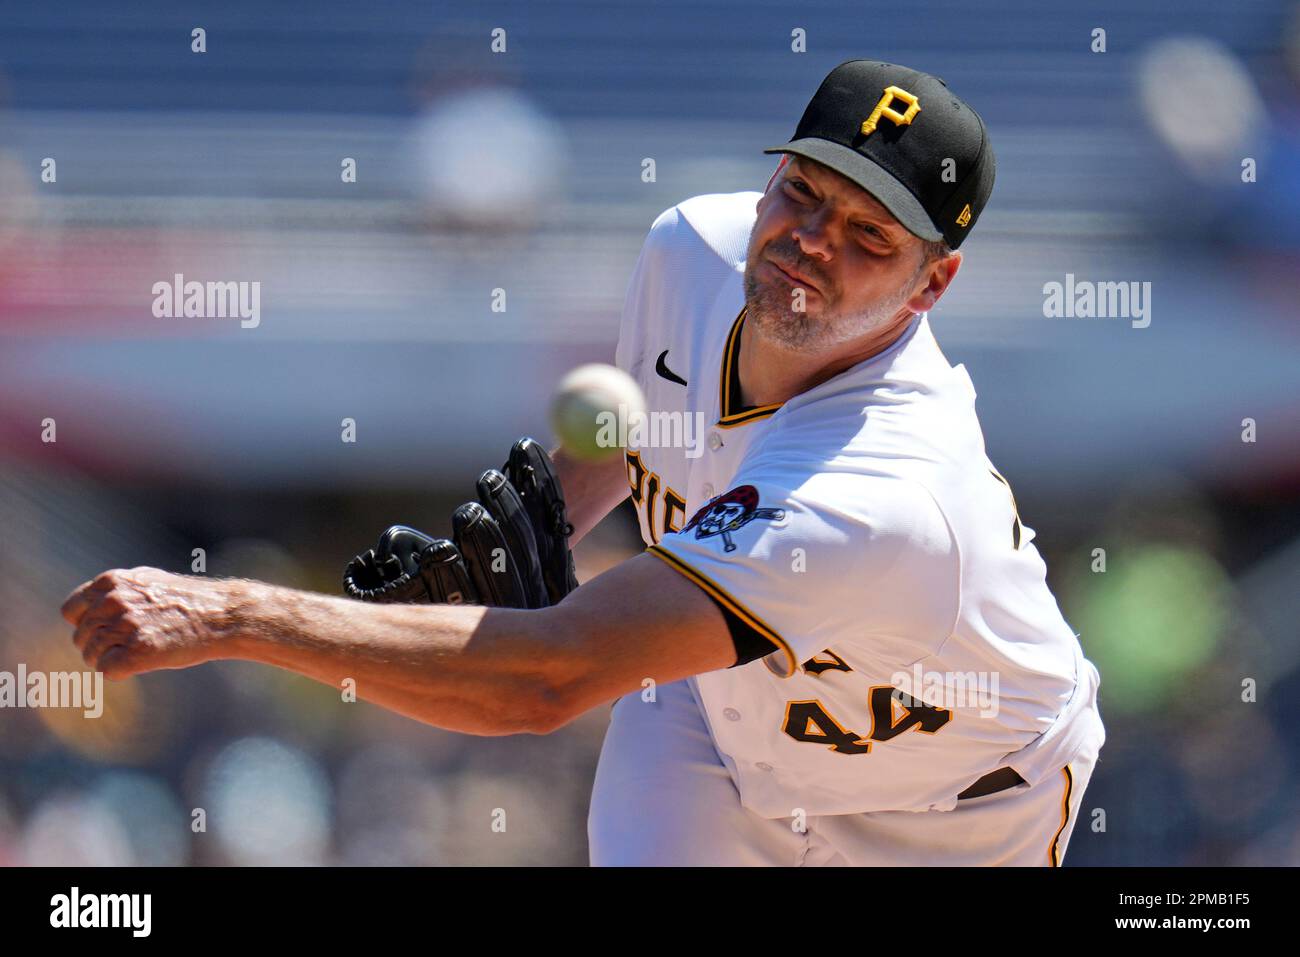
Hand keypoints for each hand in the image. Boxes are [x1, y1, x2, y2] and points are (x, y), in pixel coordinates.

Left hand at [61, 567, 239, 679]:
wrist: (223, 615)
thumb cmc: (189, 601)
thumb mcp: (148, 582)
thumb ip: (115, 591)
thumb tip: (85, 607)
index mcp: (112, 582)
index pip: (71, 611)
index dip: (86, 624)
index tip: (107, 631)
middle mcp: (114, 601)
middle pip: (81, 636)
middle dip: (99, 646)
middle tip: (127, 648)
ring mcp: (125, 626)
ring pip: (91, 655)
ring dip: (109, 661)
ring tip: (136, 656)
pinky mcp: (137, 651)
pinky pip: (106, 670)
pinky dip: (119, 672)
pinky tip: (140, 664)